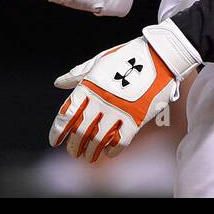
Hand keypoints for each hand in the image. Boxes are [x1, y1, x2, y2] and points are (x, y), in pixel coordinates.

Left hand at [49, 21, 200, 161]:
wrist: (159, 56)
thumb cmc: (127, 57)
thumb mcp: (98, 61)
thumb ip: (77, 74)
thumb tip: (58, 83)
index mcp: (89, 85)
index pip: (67, 112)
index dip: (57, 130)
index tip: (54, 141)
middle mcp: (100, 99)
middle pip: (81, 130)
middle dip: (74, 145)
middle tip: (73, 152)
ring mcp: (118, 110)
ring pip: (98, 140)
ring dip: (91, 151)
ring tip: (88, 156)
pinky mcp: (136, 119)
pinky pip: (120, 142)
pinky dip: (112, 150)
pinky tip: (108, 152)